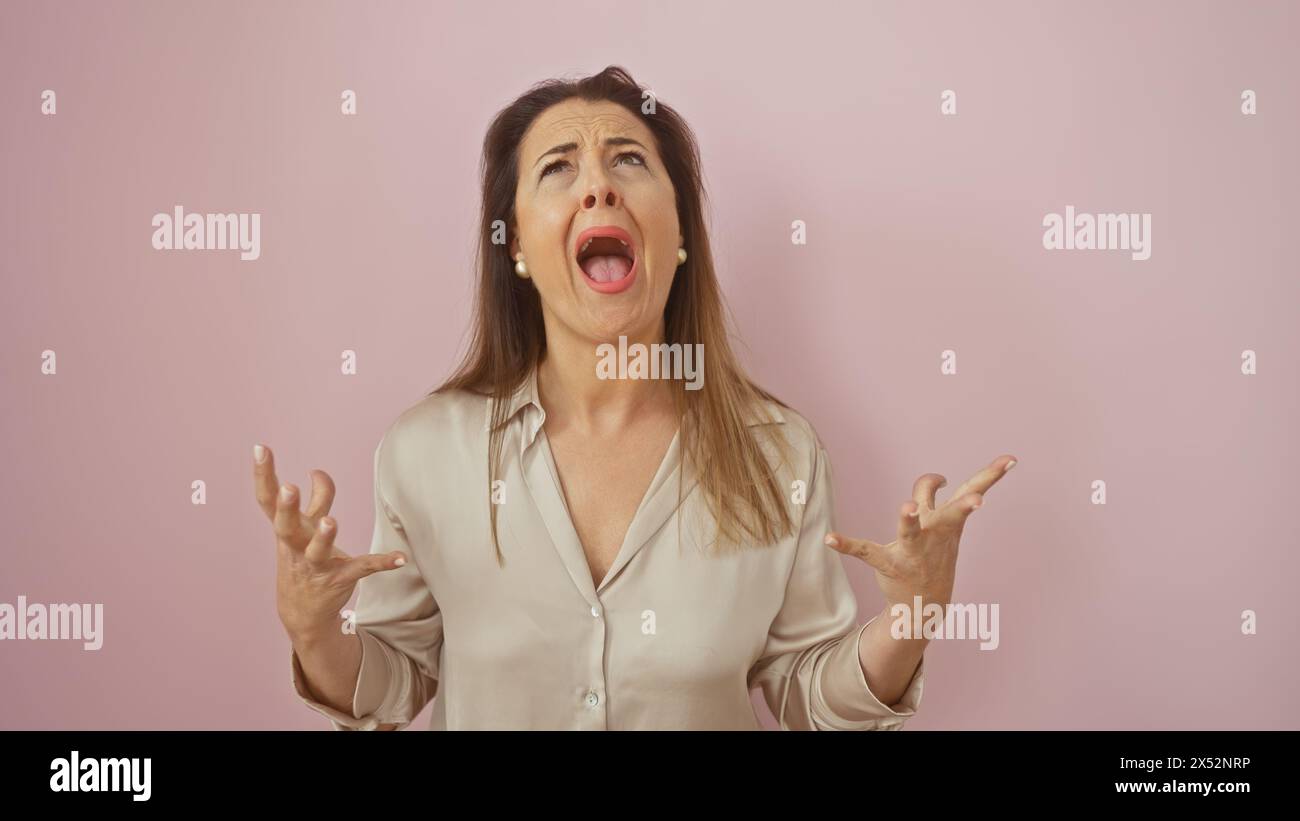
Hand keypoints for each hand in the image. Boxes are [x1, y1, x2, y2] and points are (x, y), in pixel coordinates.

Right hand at [252, 444, 407, 641]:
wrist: (301, 613)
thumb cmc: (301, 560)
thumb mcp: (305, 530)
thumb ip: (316, 500)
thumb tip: (318, 471)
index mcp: (285, 529)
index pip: (267, 500)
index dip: (263, 474)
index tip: (261, 448)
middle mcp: (295, 547)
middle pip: (285, 525)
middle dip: (286, 507)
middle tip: (287, 488)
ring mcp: (315, 565)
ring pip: (317, 550)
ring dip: (324, 536)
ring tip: (331, 521)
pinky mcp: (339, 579)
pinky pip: (361, 569)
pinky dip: (382, 563)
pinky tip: (400, 558)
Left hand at [824, 455, 1016, 609]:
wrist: (924, 604)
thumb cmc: (932, 556)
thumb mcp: (938, 528)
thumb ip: (931, 498)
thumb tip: (936, 478)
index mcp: (947, 521)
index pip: (972, 492)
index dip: (990, 474)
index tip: (1011, 459)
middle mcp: (934, 533)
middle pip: (952, 513)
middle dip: (965, 505)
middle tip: (977, 503)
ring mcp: (913, 550)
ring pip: (911, 531)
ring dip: (909, 519)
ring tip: (908, 508)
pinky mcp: (889, 563)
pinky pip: (866, 551)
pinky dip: (847, 545)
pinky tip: (829, 538)